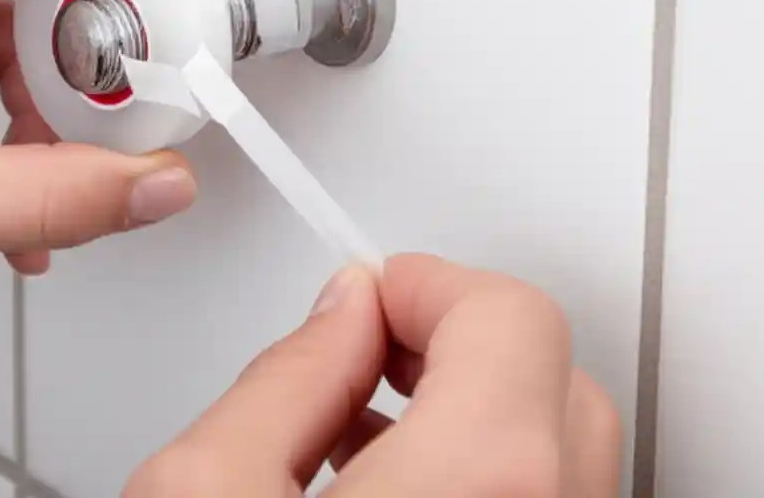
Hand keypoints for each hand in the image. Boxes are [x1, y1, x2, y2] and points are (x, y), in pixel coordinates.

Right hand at [125, 255, 621, 496]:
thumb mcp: (200, 491)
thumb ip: (280, 378)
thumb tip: (338, 313)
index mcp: (480, 481)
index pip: (507, 316)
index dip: (426, 286)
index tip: (369, 297)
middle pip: (556, 379)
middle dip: (460, 345)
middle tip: (372, 352)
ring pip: (563, 451)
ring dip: (479, 415)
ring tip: (370, 432)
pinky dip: (492, 477)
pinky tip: (397, 493)